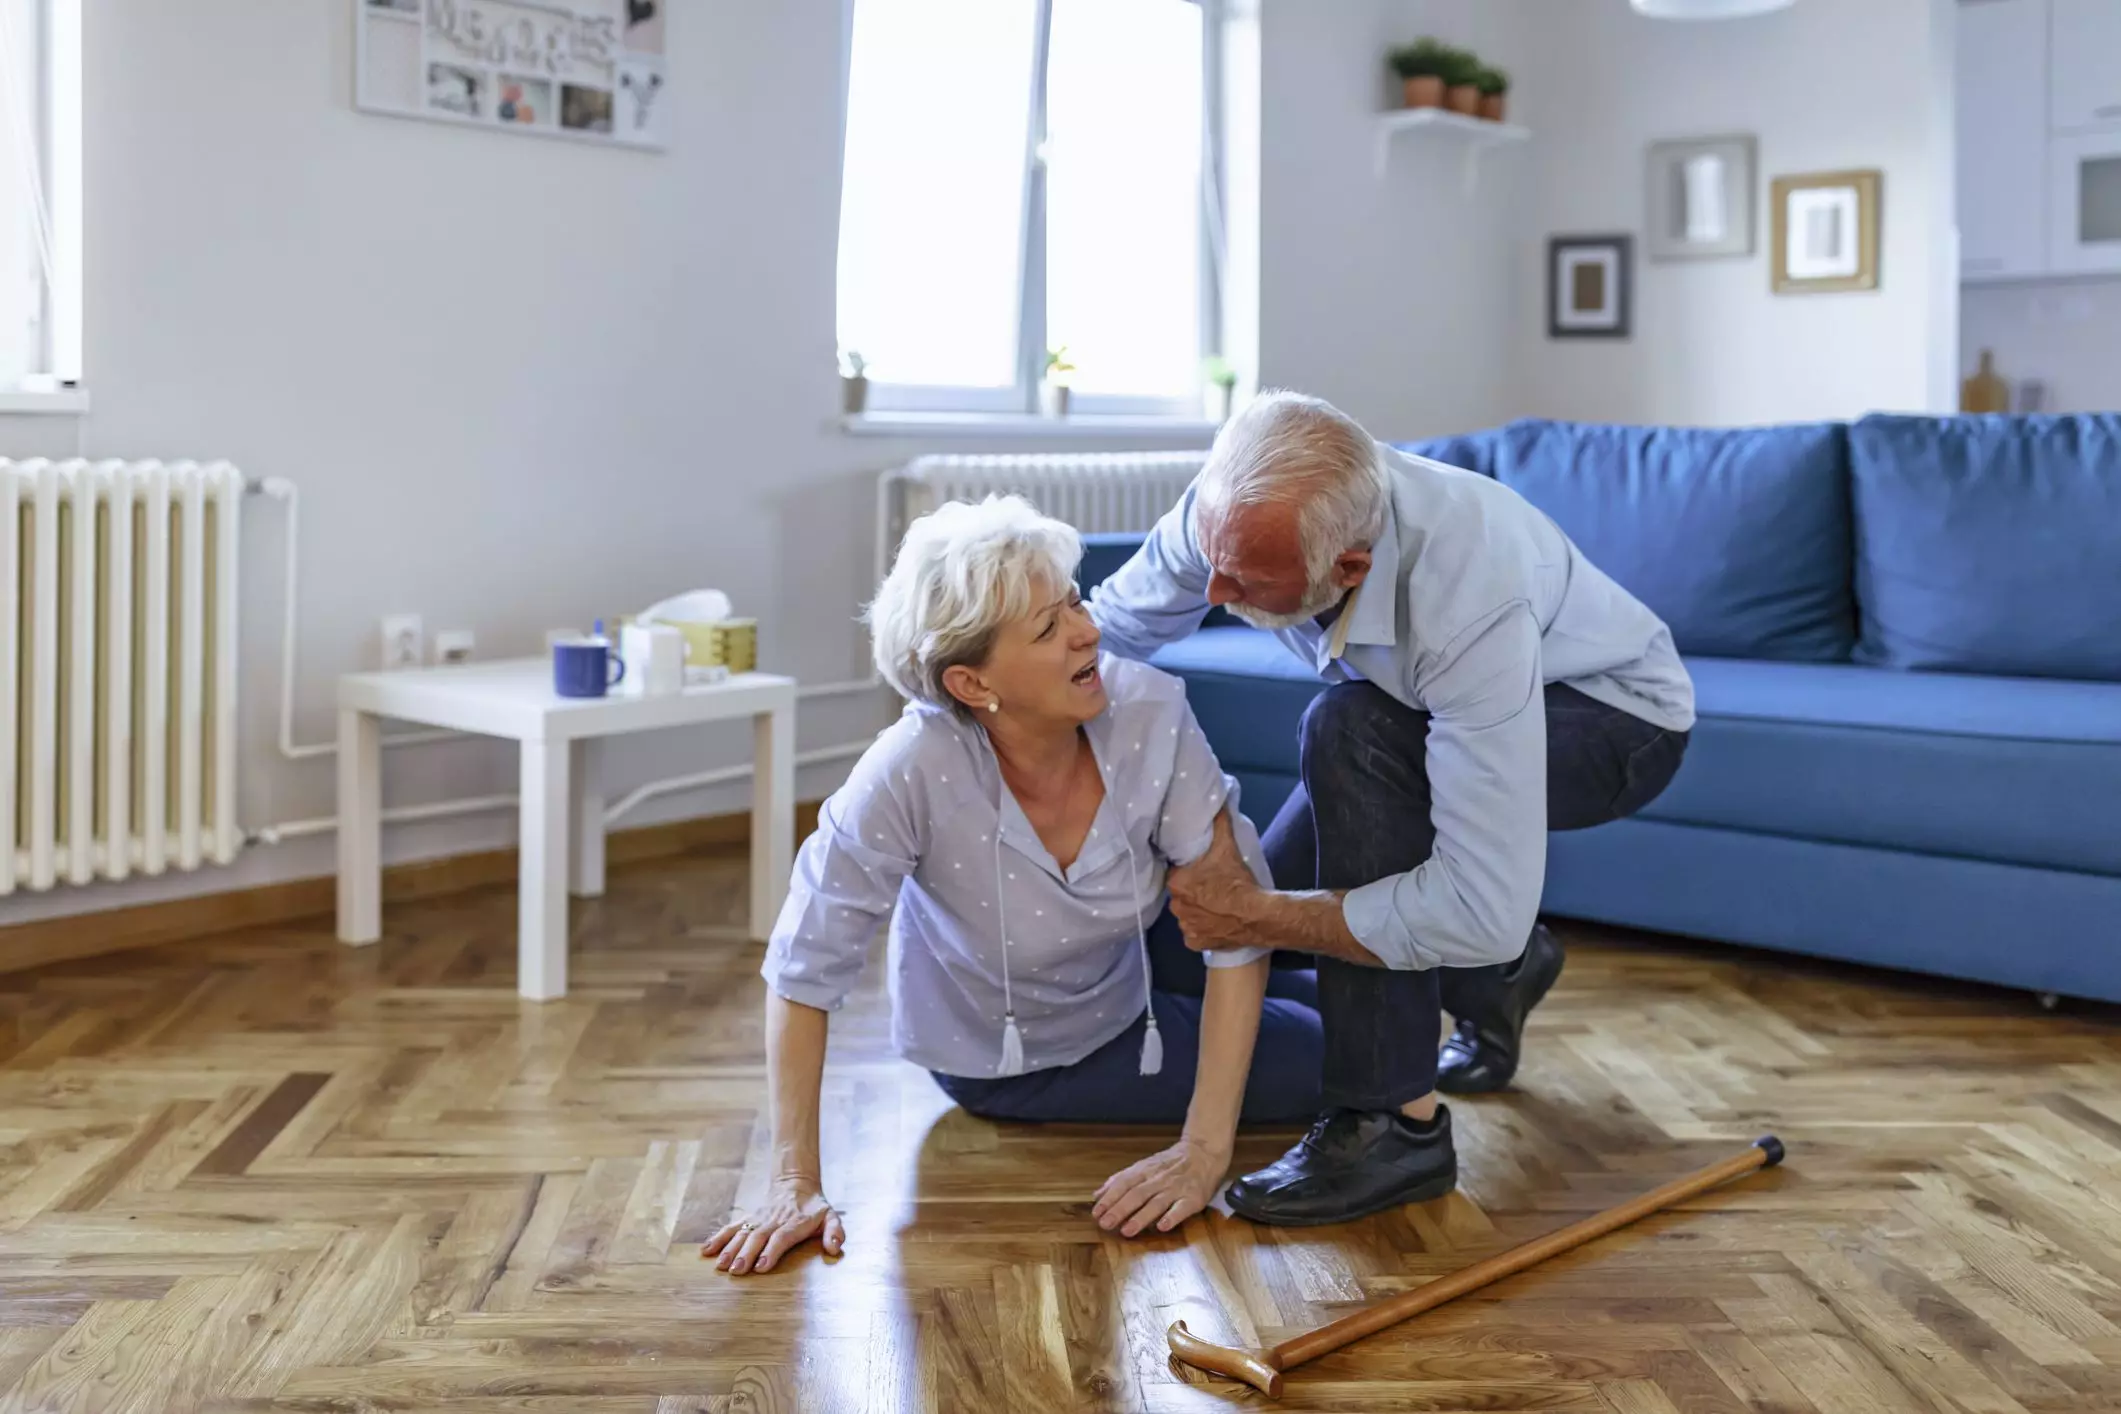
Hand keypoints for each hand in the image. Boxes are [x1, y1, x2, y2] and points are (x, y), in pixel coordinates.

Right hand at [703, 1175, 844, 1274]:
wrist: (796, 1183)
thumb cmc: (815, 1207)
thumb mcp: (832, 1217)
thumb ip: (835, 1232)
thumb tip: (835, 1249)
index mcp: (795, 1223)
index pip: (782, 1237)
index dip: (772, 1251)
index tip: (762, 1266)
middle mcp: (774, 1221)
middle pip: (758, 1237)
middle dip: (747, 1254)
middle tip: (737, 1271)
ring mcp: (758, 1219)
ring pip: (743, 1233)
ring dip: (730, 1249)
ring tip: (721, 1265)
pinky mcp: (748, 1219)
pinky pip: (732, 1227)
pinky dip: (718, 1238)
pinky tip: (706, 1250)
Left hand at [1093, 1137, 1231, 1235]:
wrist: (1203, 1152)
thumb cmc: (1170, 1163)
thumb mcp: (1144, 1166)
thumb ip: (1120, 1180)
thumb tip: (1097, 1195)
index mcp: (1144, 1171)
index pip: (1124, 1184)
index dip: (1110, 1198)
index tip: (1096, 1213)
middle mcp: (1158, 1180)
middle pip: (1137, 1194)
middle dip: (1120, 1210)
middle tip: (1105, 1224)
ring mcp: (1176, 1189)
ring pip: (1156, 1203)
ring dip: (1141, 1217)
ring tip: (1127, 1230)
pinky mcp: (1193, 1198)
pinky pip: (1182, 1208)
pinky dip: (1172, 1217)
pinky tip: (1163, 1227)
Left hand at [1167, 811, 1264, 951]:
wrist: (1257, 915)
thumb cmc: (1238, 881)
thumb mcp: (1227, 847)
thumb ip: (1219, 823)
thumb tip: (1216, 804)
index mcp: (1177, 882)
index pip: (1176, 874)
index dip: (1188, 872)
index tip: (1201, 871)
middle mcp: (1176, 906)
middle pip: (1180, 895)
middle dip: (1192, 892)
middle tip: (1211, 887)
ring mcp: (1185, 926)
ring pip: (1187, 915)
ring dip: (1196, 911)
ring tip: (1215, 906)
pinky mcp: (1195, 942)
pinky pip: (1194, 934)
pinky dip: (1202, 930)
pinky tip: (1215, 923)